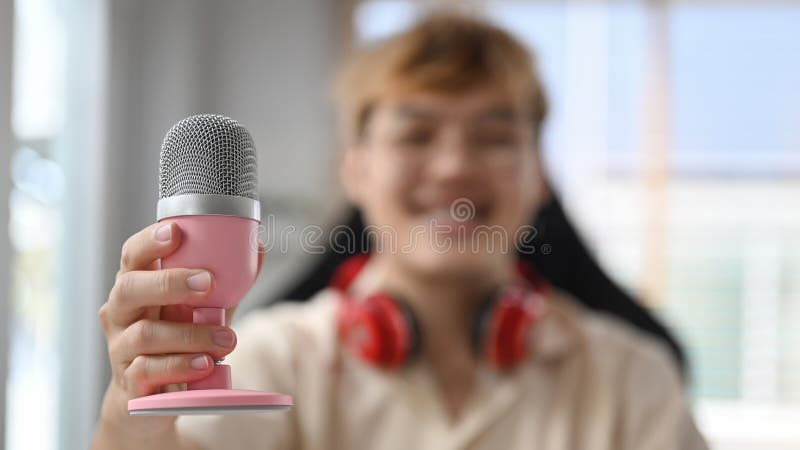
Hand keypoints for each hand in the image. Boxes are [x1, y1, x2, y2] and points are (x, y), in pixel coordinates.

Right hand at [95, 221, 264, 437]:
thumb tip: (256, 248)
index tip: (177, 232)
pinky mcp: (129, 381)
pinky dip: (181, 365)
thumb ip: (224, 284)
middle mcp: (120, 313)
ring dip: (192, 334)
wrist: (151, 397)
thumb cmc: (175, 341)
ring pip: (145, 334)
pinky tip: (205, 363)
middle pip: (129, 288)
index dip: (149, 241)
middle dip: (169, 282)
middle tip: (209, 282)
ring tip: (226, 340)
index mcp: (135, 287)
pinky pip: (149, 370)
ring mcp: (120, 347)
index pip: (132, 256)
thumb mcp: (198, 310)